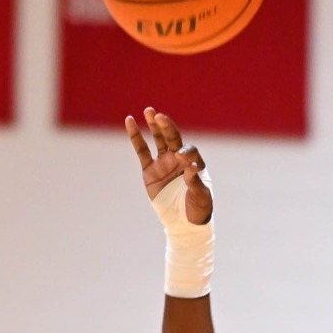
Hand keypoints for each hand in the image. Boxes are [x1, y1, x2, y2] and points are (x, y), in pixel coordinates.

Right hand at [125, 107, 211, 224]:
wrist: (183, 222)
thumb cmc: (197, 209)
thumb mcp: (201, 197)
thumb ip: (195, 182)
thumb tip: (191, 167)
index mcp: (194, 163)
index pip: (189, 150)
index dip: (185, 152)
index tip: (181, 158)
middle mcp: (179, 159)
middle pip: (172, 138)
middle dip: (166, 127)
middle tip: (160, 116)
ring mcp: (163, 162)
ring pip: (158, 139)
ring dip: (153, 125)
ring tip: (149, 111)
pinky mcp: (149, 170)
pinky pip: (141, 151)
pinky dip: (136, 137)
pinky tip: (130, 121)